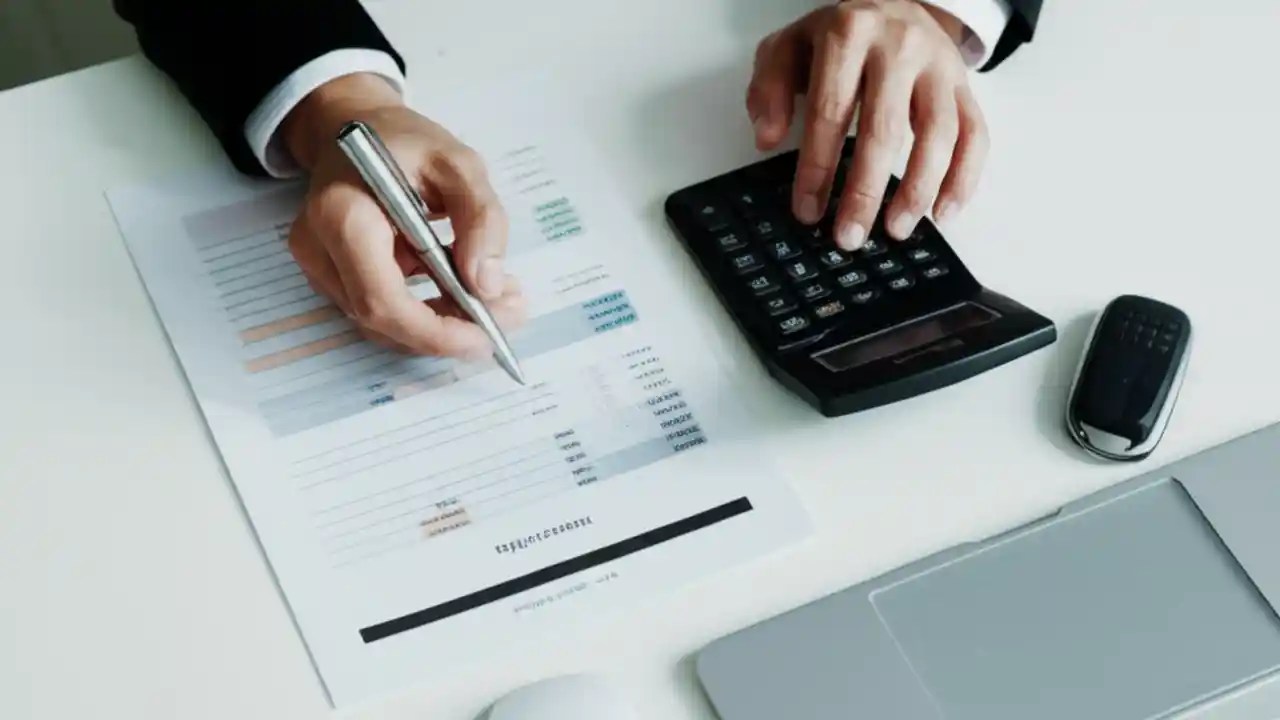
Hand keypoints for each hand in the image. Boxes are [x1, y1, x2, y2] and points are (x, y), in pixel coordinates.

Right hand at [282, 73, 524, 357]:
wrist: (351, 125)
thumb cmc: (401, 139)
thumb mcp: (458, 164)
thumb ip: (481, 220)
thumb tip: (488, 285)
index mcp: (343, 215)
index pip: (382, 301)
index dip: (435, 331)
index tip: (486, 336)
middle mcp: (319, 248)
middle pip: (382, 321)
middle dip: (448, 331)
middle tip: (508, 313)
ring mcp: (319, 265)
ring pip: (382, 322)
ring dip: (441, 323)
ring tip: (495, 297)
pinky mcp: (330, 274)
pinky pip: (380, 307)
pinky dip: (425, 309)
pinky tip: (461, 286)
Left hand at [747, 0, 988, 248]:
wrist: (894, 1)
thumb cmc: (837, 36)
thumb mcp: (788, 47)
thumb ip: (769, 88)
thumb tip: (767, 139)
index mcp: (849, 33)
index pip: (830, 110)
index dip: (818, 166)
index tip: (807, 210)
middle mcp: (900, 46)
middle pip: (885, 129)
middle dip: (865, 191)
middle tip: (850, 236)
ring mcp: (939, 66)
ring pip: (939, 135)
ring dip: (918, 190)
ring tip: (896, 229)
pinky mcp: (965, 85)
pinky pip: (975, 134)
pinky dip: (964, 178)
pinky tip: (942, 213)